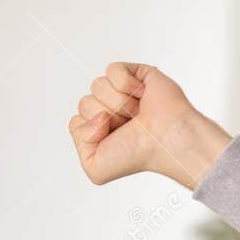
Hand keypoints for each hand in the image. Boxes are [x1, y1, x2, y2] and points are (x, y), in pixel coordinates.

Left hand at [67, 63, 229, 190]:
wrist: (164, 139)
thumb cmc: (137, 154)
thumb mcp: (95, 169)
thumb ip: (79, 145)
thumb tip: (95, 115)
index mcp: (98, 130)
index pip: (76, 122)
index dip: (91, 131)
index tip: (114, 139)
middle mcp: (109, 109)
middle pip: (84, 103)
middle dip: (105, 116)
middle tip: (128, 125)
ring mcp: (122, 91)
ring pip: (97, 86)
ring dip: (117, 103)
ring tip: (137, 113)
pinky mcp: (135, 73)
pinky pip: (112, 70)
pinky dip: (125, 84)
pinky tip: (141, 95)